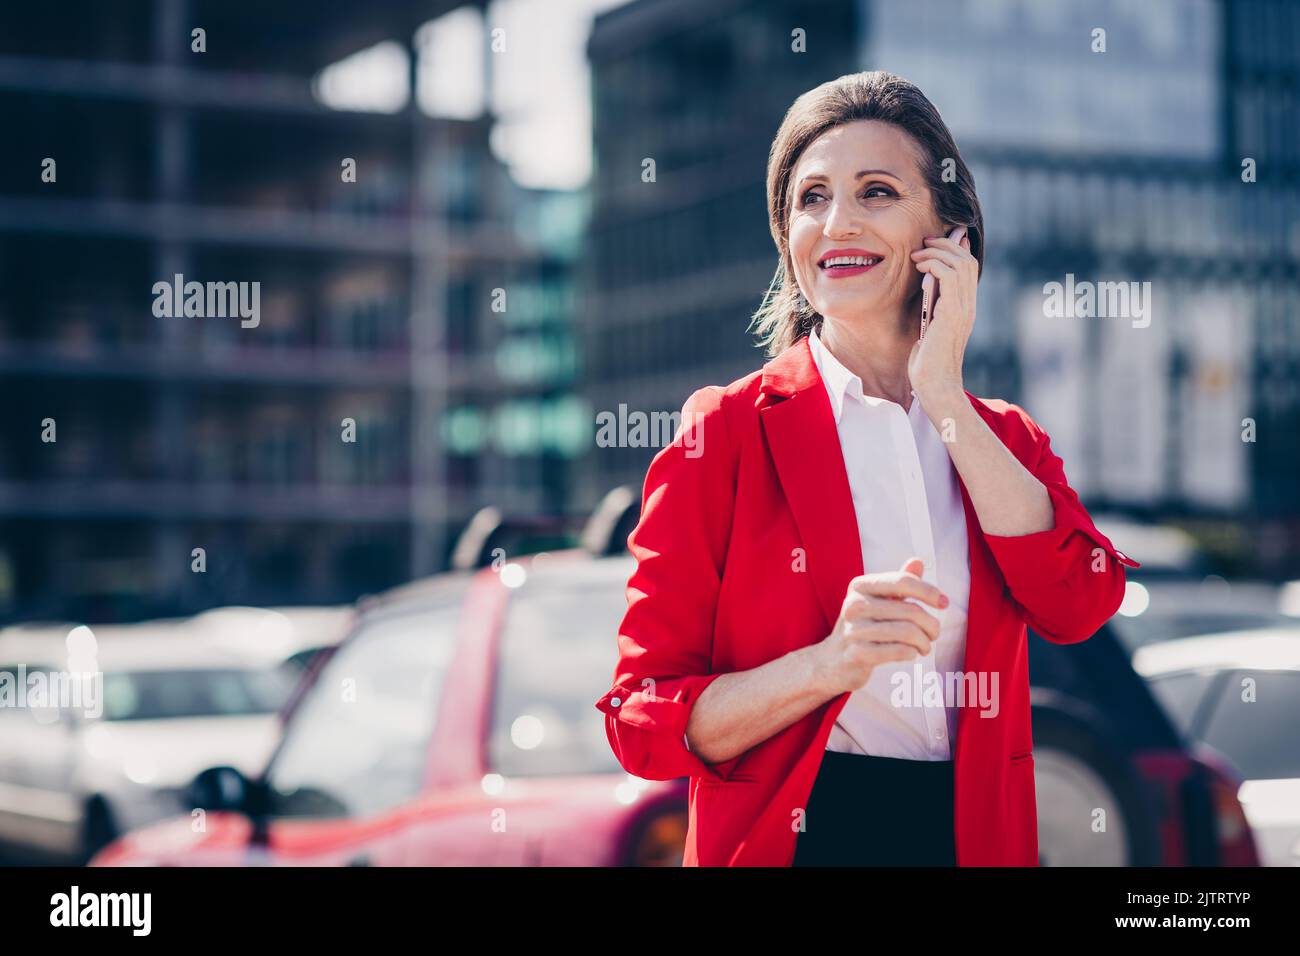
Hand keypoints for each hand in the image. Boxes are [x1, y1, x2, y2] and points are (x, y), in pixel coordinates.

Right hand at [813, 557, 947, 697]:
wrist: (831, 660)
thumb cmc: (862, 626)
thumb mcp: (876, 601)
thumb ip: (898, 582)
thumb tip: (918, 562)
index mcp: (860, 586)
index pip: (903, 581)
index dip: (929, 591)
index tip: (944, 603)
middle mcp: (854, 604)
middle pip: (910, 610)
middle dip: (931, 624)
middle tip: (934, 633)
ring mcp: (854, 630)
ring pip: (908, 632)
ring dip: (924, 642)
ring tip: (924, 646)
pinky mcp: (857, 654)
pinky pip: (899, 651)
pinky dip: (911, 653)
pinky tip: (910, 654)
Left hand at [908, 226, 976, 402]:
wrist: (935, 385)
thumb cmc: (928, 363)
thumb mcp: (929, 327)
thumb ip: (932, 306)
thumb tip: (925, 286)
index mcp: (965, 307)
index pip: (969, 267)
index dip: (955, 248)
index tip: (934, 242)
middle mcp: (969, 305)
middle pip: (967, 259)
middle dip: (945, 244)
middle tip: (923, 243)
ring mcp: (963, 309)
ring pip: (960, 263)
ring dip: (936, 252)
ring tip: (917, 255)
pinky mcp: (952, 313)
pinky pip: (948, 276)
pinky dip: (933, 264)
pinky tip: (919, 267)